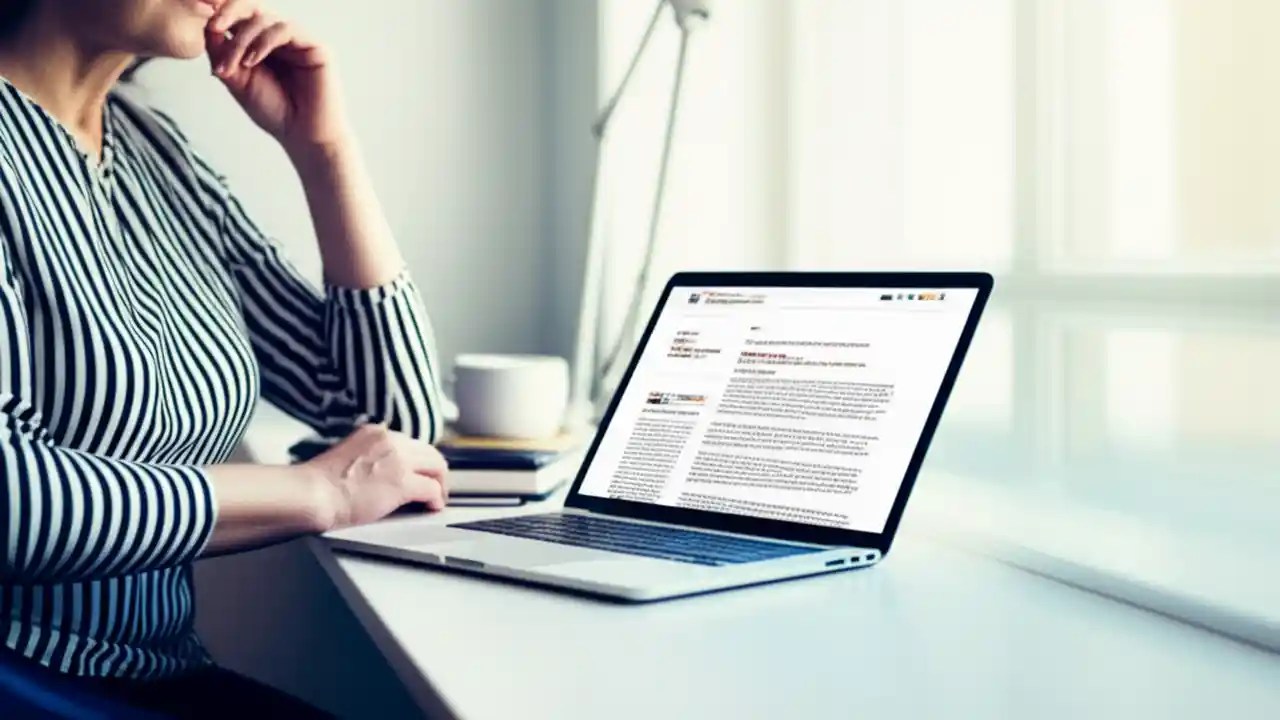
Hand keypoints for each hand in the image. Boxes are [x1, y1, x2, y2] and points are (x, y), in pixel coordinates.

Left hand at [206, 0, 349, 154]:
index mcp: (262, 43)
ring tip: (236, 66)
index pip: (240, 16)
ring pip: (265, 19)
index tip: (204, 21)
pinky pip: (285, 29)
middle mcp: (281, 38)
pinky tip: (253, 62)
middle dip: (229, 13)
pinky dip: (264, 42)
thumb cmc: (275, 112)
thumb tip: (207, 26)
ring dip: (243, 40)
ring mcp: (299, 40)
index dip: (222, 13)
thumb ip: (222, 53)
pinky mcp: (316, 47)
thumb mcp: (237, 80)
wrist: (303, 137)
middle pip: (252, 8)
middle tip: (214, 27)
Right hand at [303, 425, 449, 530]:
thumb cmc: (320, 483)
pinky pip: (431, 489)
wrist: (313, 494)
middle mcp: (391, 440)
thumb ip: (369, 456)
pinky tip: (433, 507)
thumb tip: (382, 472)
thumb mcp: (348, 455)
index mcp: (376, 433)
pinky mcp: (402, 483)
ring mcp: (399, 460)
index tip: (421, 472)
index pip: (410, 443)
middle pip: (429, 452)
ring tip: (437, 498)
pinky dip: (436, 499)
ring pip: (437, 467)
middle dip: (436, 470)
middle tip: (437, 487)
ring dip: (440, 483)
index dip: (419, 461)